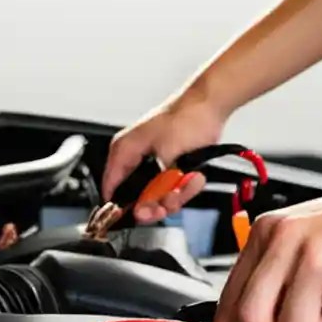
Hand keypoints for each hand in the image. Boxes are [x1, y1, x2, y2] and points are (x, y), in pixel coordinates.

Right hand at [103, 94, 226, 222]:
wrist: (210, 105)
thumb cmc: (187, 118)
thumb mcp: (169, 158)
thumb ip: (156, 187)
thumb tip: (145, 208)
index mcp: (124, 150)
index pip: (110, 189)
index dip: (122, 208)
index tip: (138, 217)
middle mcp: (134, 156)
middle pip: (137, 196)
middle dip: (157, 202)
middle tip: (168, 203)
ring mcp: (151, 160)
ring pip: (157, 193)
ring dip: (175, 194)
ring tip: (187, 182)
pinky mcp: (167, 163)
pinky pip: (171, 186)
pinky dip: (184, 186)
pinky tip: (192, 177)